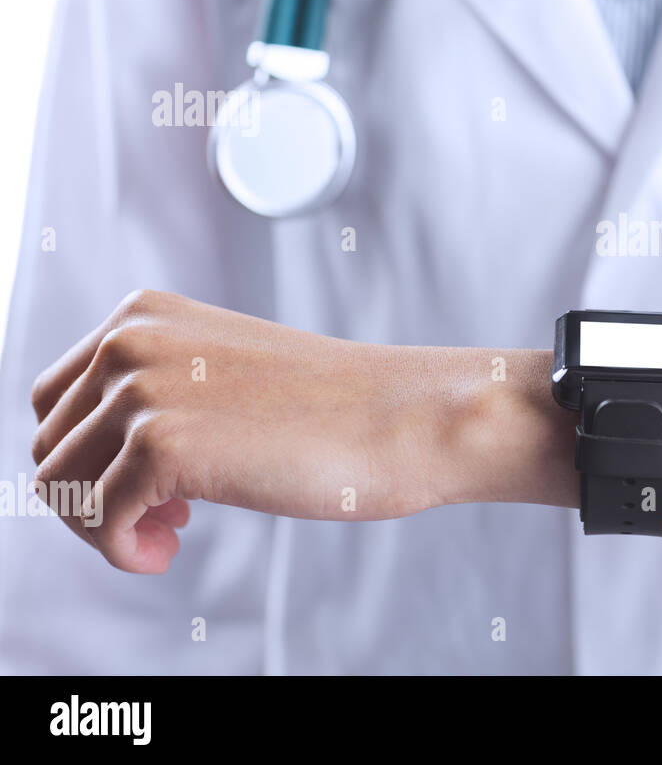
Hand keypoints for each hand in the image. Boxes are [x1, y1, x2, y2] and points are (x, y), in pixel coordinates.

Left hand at [30, 290, 661, 574]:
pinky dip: (123, 549)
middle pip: (50, 444)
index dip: (89, 456)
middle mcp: (131, 339)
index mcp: (144, 314)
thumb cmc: (337, 408)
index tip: (146, 488)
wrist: (408, 417)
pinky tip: (168, 550)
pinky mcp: (163, 442)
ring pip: (59, 484)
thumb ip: (163, 390)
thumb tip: (98, 461)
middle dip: (93, 495)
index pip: (55, 399)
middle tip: (163, 519)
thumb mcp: (228, 375)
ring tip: (167, 535)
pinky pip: (98, 520)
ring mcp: (143, 387)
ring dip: (103, 525)